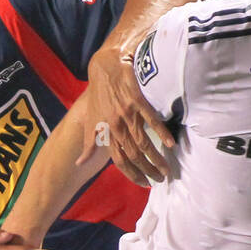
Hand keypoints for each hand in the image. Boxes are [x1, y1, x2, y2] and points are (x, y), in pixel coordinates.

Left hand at [79, 47, 173, 185]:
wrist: (105, 66)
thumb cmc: (98, 94)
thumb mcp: (90, 120)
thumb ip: (89, 143)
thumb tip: (79, 163)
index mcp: (106, 133)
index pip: (119, 161)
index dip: (132, 175)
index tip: (144, 183)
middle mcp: (116, 126)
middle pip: (133, 156)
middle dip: (148, 171)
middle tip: (160, 179)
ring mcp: (127, 113)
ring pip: (143, 142)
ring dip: (156, 158)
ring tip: (167, 169)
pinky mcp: (136, 100)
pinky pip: (151, 120)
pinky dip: (162, 133)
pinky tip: (170, 144)